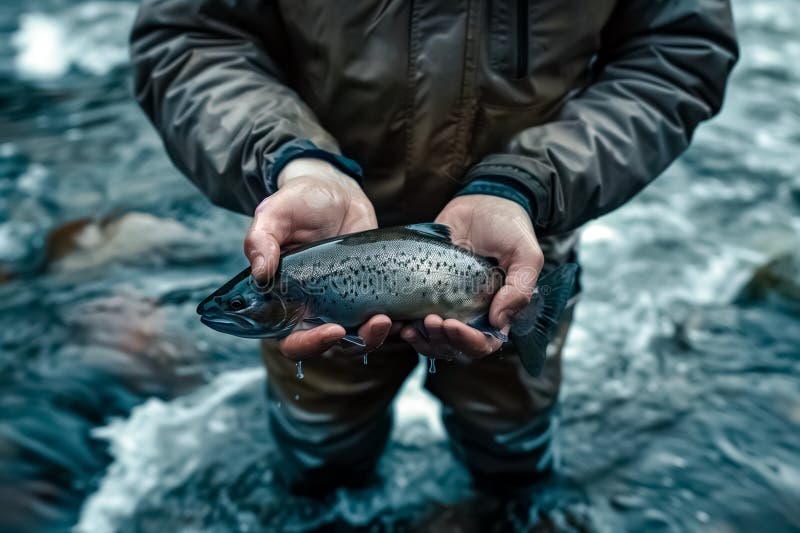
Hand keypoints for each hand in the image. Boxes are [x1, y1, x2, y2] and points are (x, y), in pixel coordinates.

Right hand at [244, 158, 391, 359]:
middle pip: (332, 345)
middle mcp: (315, 308)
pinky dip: (396, 321)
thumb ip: (260, 240)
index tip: (333, 330)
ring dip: (377, 335)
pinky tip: (408, 312)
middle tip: (377, 321)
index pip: (292, 340)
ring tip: (391, 317)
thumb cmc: (298, 203)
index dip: (310, 344)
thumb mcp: (275, 214)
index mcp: (285, 301)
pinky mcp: (371, 292)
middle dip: (355, 342)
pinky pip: (383, 317)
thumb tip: (260, 274)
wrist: (334, 192)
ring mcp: (345, 302)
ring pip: (359, 337)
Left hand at [401, 194, 543, 359]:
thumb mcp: (526, 253)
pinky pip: (414, 316)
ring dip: (421, 339)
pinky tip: (395, 318)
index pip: (485, 342)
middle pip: (454, 345)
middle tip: (428, 322)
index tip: (451, 325)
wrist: (481, 202)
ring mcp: (447, 303)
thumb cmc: (509, 228)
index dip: (468, 342)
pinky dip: (404, 323)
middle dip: (440, 340)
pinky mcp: (426, 290)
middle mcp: (471, 313)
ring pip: (432, 337)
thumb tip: (499, 320)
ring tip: (408, 327)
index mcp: (498, 311)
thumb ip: (521, 287)